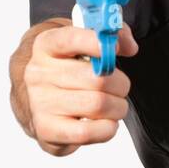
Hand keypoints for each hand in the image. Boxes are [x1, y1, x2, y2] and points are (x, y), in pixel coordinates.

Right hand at [22, 22, 138, 156]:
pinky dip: (107, 128)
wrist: (40, 102)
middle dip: (120, 84)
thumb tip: (130, 46)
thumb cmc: (69, 70)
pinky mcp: (46, 130)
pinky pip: (87, 132)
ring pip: (98, 105)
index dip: (96, 42)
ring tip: (114, 105)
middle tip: (121, 86)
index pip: (70, 39)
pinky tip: (105, 122)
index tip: (115, 48)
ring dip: (117, 107)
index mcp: (46, 45)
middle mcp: (38, 73)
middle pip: (96, 79)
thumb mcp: (83, 44)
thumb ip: (110, 35)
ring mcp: (40, 103)